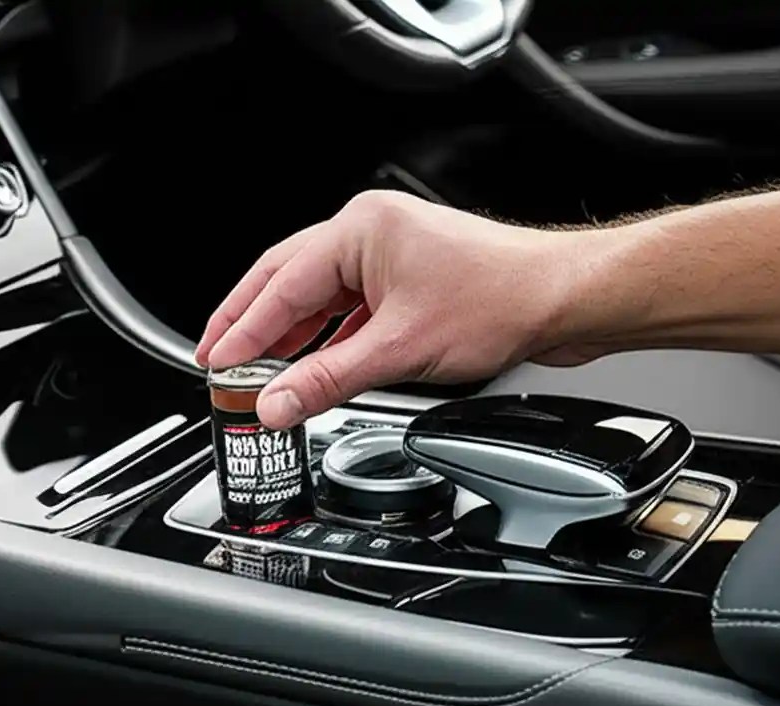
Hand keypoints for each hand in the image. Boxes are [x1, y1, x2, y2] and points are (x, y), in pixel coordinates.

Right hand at [195, 190, 613, 428]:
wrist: (563, 300)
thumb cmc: (500, 299)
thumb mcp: (399, 350)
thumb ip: (327, 379)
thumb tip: (276, 402)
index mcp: (360, 229)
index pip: (280, 285)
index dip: (242, 330)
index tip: (216, 364)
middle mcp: (370, 232)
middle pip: (289, 281)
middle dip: (251, 324)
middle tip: (217, 360)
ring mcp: (390, 255)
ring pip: (319, 297)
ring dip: (289, 334)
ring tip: (256, 369)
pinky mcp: (408, 280)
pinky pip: (349, 308)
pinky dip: (326, 338)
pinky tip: (311, 364)